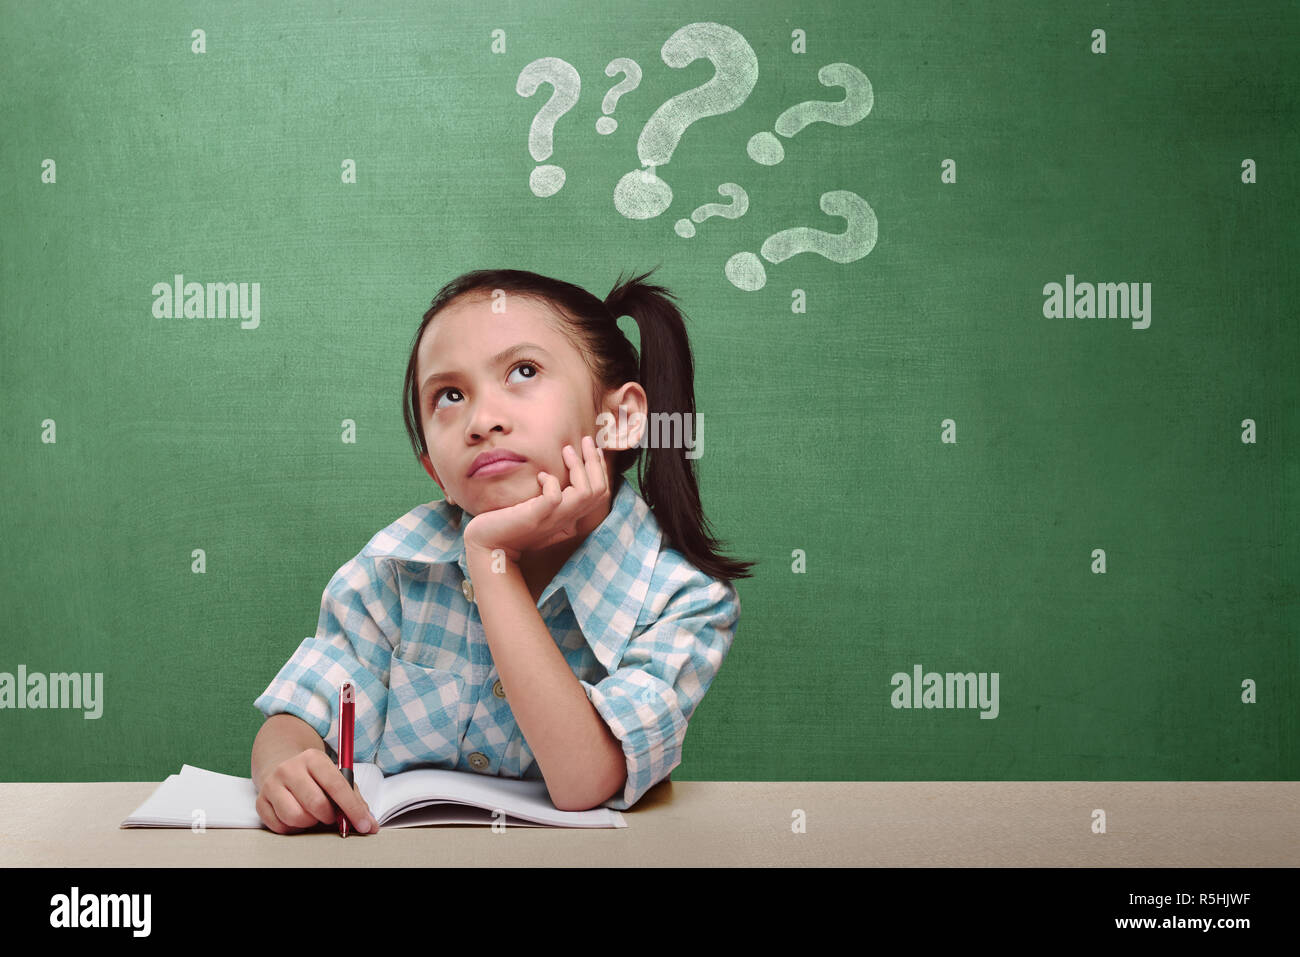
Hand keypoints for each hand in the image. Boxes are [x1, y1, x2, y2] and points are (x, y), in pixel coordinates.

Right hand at [254, 749, 378, 834]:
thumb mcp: (335, 778)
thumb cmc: (314, 777)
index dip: (352, 809)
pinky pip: (280, 826)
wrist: (279, 765)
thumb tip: (370, 825)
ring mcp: (272, 784)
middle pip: (316, 804)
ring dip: (310, 823)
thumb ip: (354, 800)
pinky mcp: (260, 801)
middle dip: (329, 817)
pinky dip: (293, 828)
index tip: (364, 826)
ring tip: (313, 815)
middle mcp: (290, 768)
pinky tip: (298, 818)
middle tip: (331, 817)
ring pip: (295, 817)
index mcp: (313, 758)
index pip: (336, 785)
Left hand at [463, 435, 610, 563]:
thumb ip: (555, 506)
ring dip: (579, 467)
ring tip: (567, 450)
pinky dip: (551, 481)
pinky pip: (555, 497)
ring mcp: (553, 519)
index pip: (600, 494)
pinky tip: (540, 476)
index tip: (593, 449)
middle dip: (595, 462)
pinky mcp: (536, 517)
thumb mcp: (539, 516)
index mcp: (570, 518)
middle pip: (598, 491)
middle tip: (586, 440)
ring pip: (585, 492)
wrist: (489, 547)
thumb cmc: (511, 529)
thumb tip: (563, 488)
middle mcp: (567, 519)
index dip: (600, 469)